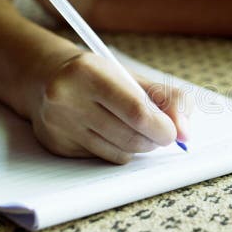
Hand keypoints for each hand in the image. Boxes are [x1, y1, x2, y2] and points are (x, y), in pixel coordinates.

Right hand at [28, 50, 192, 163]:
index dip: (163, 128)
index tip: (174, 132)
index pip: (137, 112)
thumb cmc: (101, 77)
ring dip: (139, 146)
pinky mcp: (57, 144)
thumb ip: (169, 100)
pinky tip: (111, 132)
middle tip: (160, 133)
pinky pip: (104, 158)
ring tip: (136, 130)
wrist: (46, 78)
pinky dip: (118, 150)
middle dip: (154, 139)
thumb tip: (186, 133)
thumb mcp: (135, 78)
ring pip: (119, 152)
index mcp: (89, 72)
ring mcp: (59, 124)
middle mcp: (68, 98)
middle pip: (130, 136)